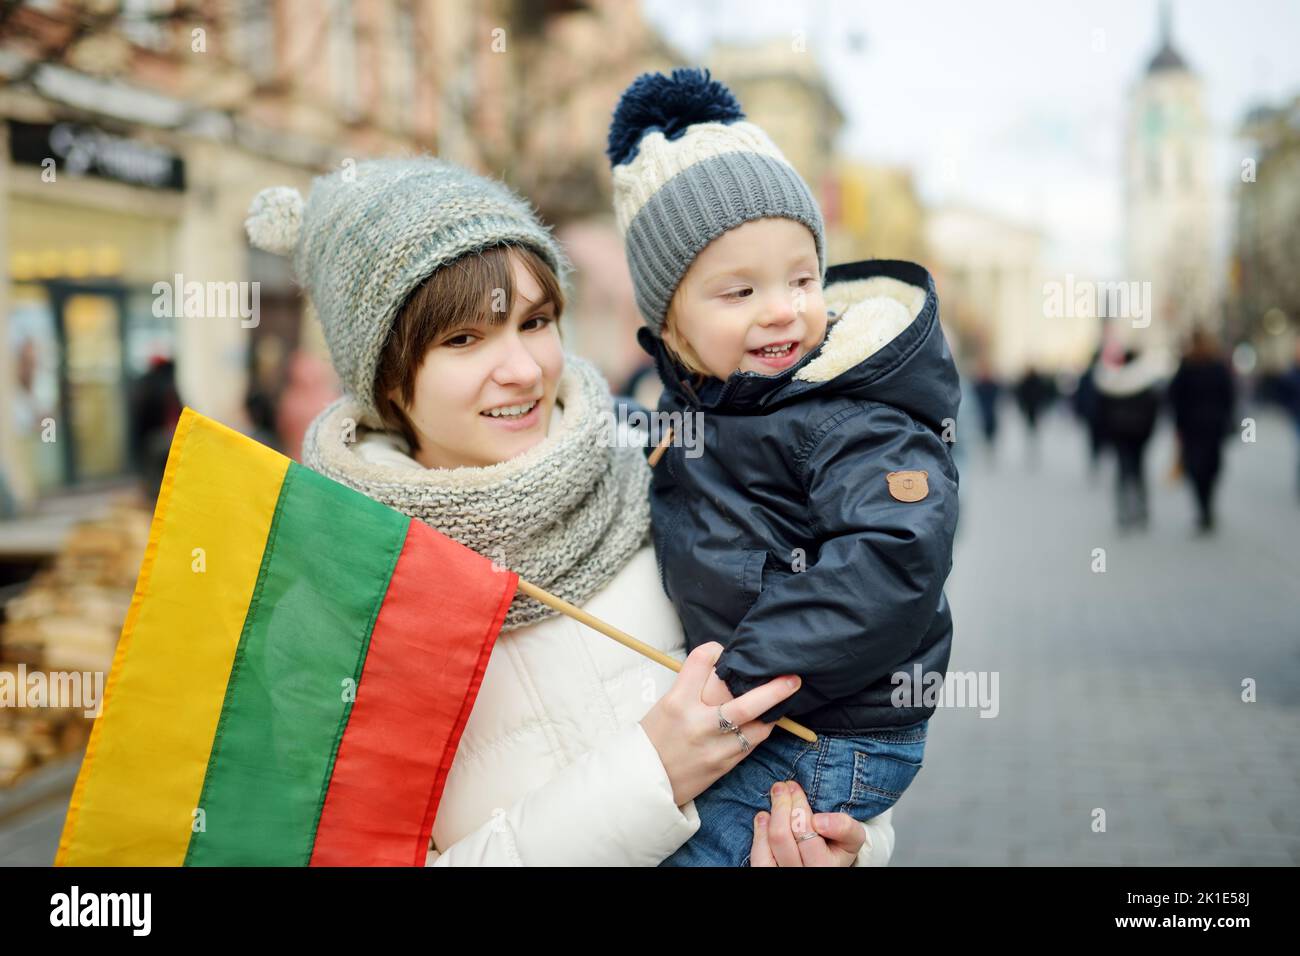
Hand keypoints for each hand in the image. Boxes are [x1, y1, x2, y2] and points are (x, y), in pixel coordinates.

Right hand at [640, 642, 800, 806]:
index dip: (716, 650)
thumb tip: (722, 669)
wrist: (644, 782)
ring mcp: (714, 748)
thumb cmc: (655, 739)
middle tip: (793, 679)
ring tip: (782, 699)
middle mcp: (698, 723)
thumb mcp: (666, 705)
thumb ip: (692, 688)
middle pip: (744, 701)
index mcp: (677, 702)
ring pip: (756, 726)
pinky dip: (761, 730)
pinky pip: (752, 744)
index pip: (703, 662)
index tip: (723, 652)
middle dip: (773, 690)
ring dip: (773, 712)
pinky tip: (765, 721)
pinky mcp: (723, 765)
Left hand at [750, 780, 863, 866]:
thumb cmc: (837, 846)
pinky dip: (759, 830)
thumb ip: (844, 827)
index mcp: (826, 866)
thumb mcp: (852, 838)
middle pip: (783, 836)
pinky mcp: (766, 872)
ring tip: (776, 793)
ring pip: (771, 842)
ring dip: (772, 813)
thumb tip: (818, 821)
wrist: (826, 865)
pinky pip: (758, 853)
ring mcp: (784, 873)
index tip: (796, 788)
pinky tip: (763, 816)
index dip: (799, 808)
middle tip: (784, 785)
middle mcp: (804, 873)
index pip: (807, 832)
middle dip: (782, 804)